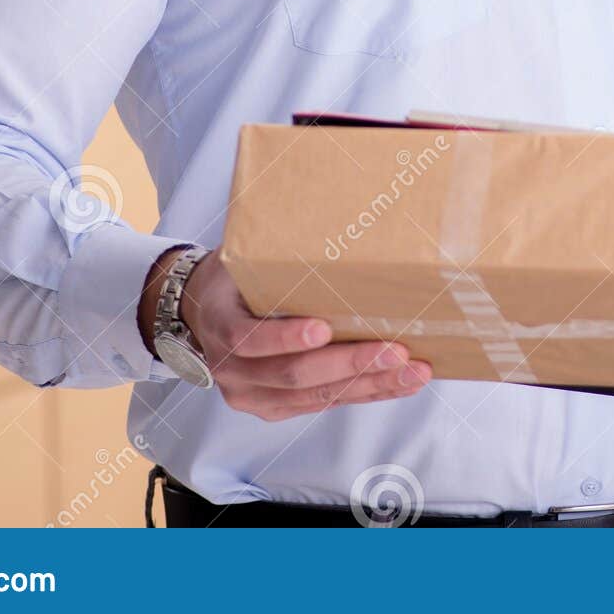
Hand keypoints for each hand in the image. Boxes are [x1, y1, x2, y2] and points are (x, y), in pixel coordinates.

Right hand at [140, 249, 430, 420]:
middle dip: (350, 364)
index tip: (324, 327)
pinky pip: (323, 405)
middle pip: (293, 375)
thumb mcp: (240, 257)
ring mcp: (252, 395)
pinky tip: (397, 383)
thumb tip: (332, 205)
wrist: (201, 311)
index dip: (285, 336)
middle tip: (395, 351)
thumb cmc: (232, 276)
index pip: (249, 338)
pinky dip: (364, 394)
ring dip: (370, 385)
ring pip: (316, 396)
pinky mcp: (274, 408)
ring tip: (413, 372)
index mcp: (220, 326)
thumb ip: (271, 249)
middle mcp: (232, 371)